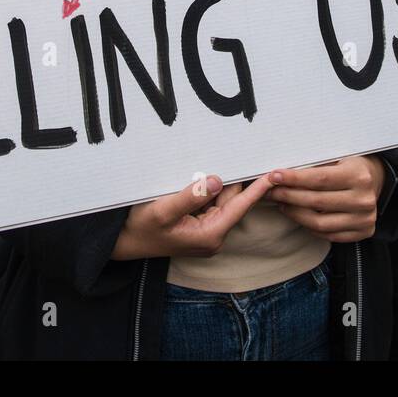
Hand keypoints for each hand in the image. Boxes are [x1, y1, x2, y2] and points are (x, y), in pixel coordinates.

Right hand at [110, 173, 274, 260]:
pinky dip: (209, 190)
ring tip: (219, 163)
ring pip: (221, 200)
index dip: (257, 189)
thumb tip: (217, 180)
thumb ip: (191, 196)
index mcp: (209, 234)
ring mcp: (206, 232)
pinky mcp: (198, 227)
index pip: (239, 207)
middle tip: (242, 154)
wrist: (124, 242)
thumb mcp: (163, 210)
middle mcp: (213, 235)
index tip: (273, 175)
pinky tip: (203, 177)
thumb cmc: (141, 228)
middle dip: (235, 180)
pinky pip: (210, 203)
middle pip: (231, 201)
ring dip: (220, 184)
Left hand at [267, 155, 386, 242]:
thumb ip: (314, 165)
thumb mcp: (337, 157)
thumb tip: (281, 172)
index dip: (294, 179)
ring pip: (319, 222)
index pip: (319, 179)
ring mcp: (365, 218)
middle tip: (271, 191)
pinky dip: (309, 226)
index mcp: (358, 175)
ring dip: (295, 213)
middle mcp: (364, 199)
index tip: (274, 176)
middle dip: (289, 196)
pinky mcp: (363, 232)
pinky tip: (298, 215)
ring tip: (282, 204)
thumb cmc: (349, 166)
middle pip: (316, 201)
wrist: (375, 180)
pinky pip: (328, 234)